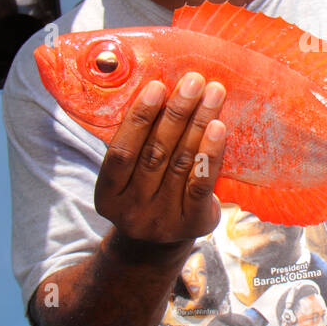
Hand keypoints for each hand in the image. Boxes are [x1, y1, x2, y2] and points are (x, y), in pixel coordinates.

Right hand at [94, 73, 226, 247]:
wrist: (158, 245)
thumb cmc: (145, 191)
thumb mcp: (128, 176)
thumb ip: (136, 142)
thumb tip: (158, 87)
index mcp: (107, 196)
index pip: (121, 152)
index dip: (138, 118)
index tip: (157, 85)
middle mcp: (132, 211)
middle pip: (156, 153)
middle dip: (177, 112)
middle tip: (194, 81)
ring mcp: (163, 220)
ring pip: (182, 163)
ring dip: (199, 123)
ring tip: (213, 93)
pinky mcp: (193, 224)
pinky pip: (202, 184)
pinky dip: (211, 154)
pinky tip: (219, 127)